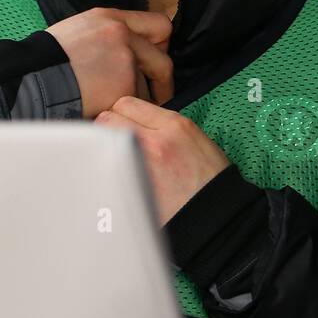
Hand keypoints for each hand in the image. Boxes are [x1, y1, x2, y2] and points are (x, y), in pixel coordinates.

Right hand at [46, 7, 172, 117]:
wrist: (32, 77)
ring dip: (134, 98)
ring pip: (146, 89)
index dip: (162, 44)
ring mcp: (125, 64)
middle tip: (157, 92)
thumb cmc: (49, 57)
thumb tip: (132, 46)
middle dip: (161, 81)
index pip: (160, 25)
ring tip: (108, 100)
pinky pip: (133, 105)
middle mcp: (123, 37)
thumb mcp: (80, 28)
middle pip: (163, 62)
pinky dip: (122, 111)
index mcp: (112, 18)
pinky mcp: (122, 90)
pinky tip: (102, 108)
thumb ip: (111, 32)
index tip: (157, 57)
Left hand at [95, 96, 228, 224]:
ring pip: (102, 144)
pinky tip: (117, 176)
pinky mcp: (130, 187)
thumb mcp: (196, 138)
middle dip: (108, 129)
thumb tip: (137, 122)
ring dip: (105, 148)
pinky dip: (107, 170)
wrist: (215, 213)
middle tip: (115, 141)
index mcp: (173, 125)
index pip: (126, 103)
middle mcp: (154, 141)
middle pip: (107, 120)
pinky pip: (105, 169)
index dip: (122, 113)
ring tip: (116, 158)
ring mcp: (139, 165)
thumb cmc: (209, 178)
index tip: (123, 123)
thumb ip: (164, 126)